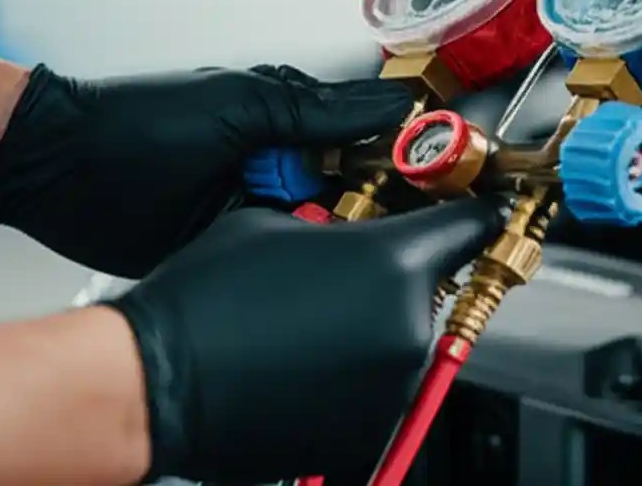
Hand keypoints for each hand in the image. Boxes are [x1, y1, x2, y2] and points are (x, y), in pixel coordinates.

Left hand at [0, 64, 411, 276]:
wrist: (56, 171)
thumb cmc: (138, 123)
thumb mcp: (237, 107)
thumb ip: (316, 111)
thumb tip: (394, 104)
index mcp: (286, 125)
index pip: (366, 143)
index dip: (405, 163)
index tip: (447, 181)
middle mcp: (278, 169)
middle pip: (354, 197)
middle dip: (379, 216)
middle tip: (414, 237)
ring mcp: (255, 214)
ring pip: (321, 236)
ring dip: (339, 248)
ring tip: (371, 267)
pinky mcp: (229, 255)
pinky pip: (278, 268)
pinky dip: (298, 276)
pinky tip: (321, 287)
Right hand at [107, 200, 503, 482]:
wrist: (159, 381)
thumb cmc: (206, 299)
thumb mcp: (277, 224)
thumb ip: (339, 227)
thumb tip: (357, 235)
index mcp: (393, 263)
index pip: (467, 227)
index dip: (471, 213)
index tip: (481, 211)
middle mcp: (407, 326)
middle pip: (424, 289)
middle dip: (391, 280)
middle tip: (336, 277)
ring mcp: (392, 386)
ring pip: (399, 340)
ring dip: (369, 330)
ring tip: (304, 326)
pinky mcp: (370, 429)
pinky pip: (377, 389)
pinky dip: (352, 376)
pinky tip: (299, 363)